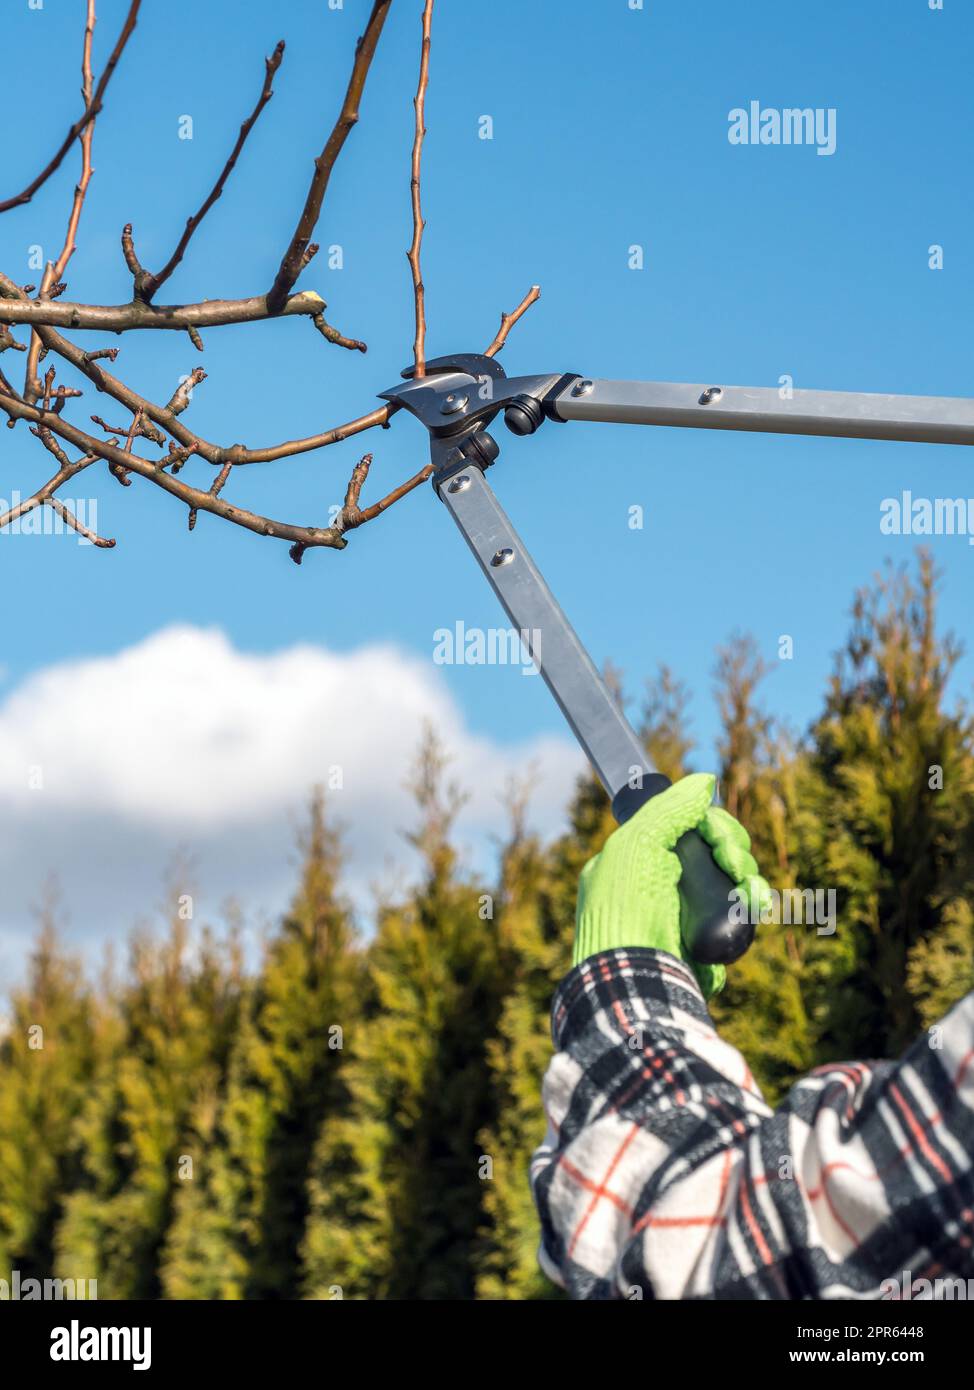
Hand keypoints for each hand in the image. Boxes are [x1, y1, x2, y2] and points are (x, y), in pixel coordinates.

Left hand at [573, 773, 771, 997]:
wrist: (635, 978)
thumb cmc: (627, 908)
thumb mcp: (638, 844)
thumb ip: (670, 809)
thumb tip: (704, 783)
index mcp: (639, 862)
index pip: (687, 830)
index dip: (712, 828)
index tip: (717, 836)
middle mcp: (660, 888)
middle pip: (715, 854)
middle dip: (735, 853)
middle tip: (735, 866)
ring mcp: (683, 918)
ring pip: (732, 884)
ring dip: (749, 880)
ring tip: (750, 892)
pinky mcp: (703, 947)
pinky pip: (737, 919)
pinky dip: (749, 909)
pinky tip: (752, 908)